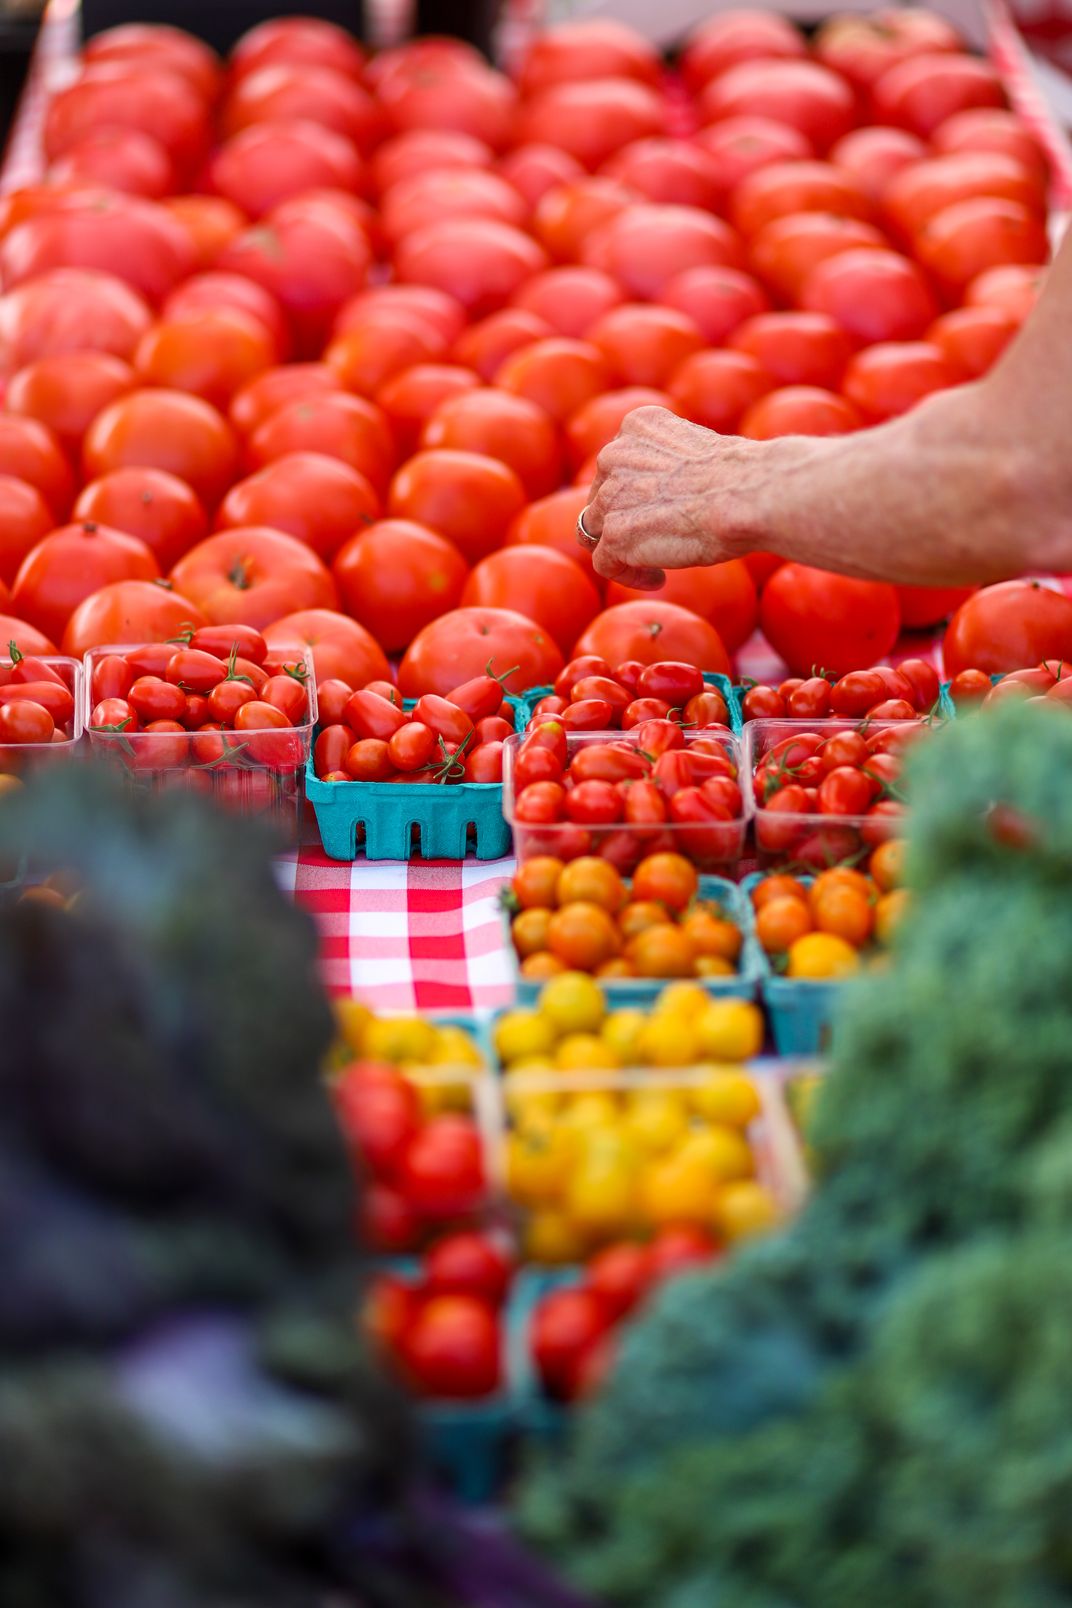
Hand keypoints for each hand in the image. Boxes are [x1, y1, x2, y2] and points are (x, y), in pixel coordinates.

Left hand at [578, 406, 769, 588]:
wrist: (747, 496)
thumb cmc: (740, 478)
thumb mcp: (697, 450)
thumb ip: (668, 463)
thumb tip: (668, 489)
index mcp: (637, 426)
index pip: (616, 465)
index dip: (630, 493)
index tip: (653, 510)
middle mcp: (614, 454)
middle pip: (600, 499)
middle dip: (622, 520)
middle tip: (652, 539)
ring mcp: (610, 495)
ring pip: (596, 531)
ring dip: (623, 550)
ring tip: (657, 564)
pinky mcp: (615, 533)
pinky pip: (604, 563)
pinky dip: (628, 575)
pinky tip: (656, 579)